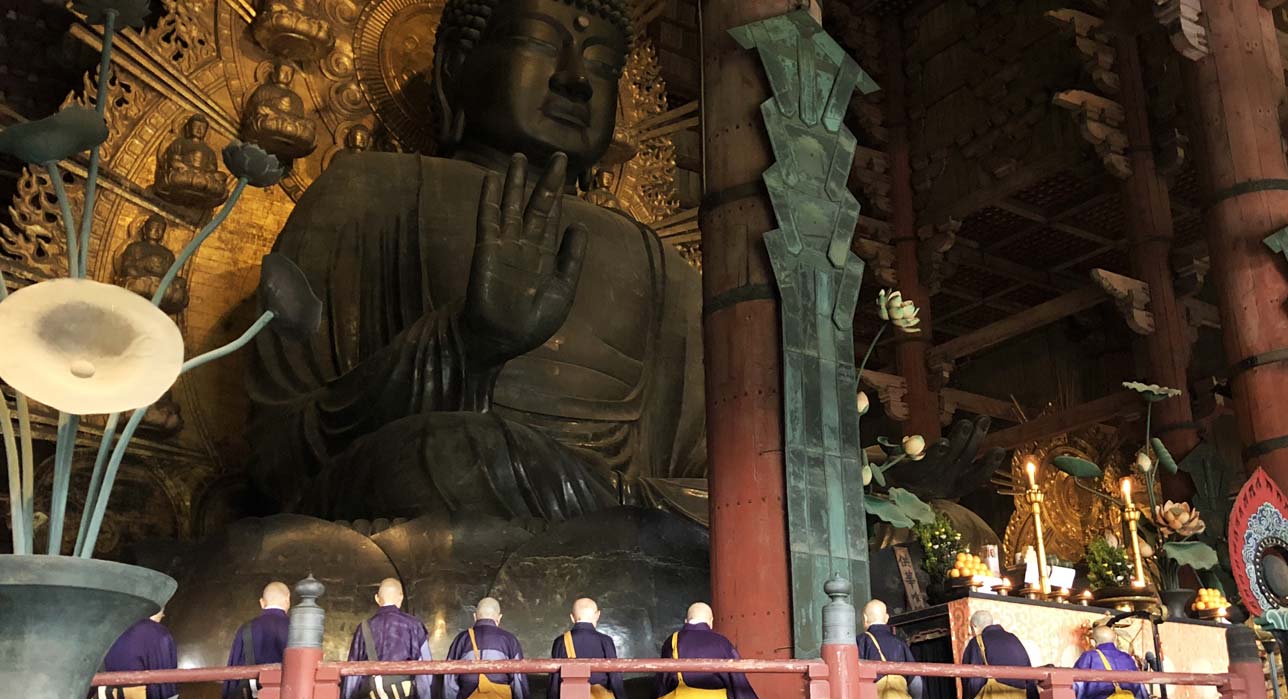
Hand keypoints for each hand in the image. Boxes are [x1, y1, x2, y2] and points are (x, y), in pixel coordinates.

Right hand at [462, 152, 587, 365]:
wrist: (500, 339)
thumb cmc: (531, 323)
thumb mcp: (562, 291)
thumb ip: (571, 259)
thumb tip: (580, 225)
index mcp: (546, 255)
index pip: (554, 218)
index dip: (561, 195)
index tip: (568, 172)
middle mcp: (526, 245)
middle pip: (537, 205)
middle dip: (546, 181)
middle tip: (558, 155)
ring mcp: (505, 245)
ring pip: (511, 206)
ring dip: (515, 182)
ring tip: (519, 156)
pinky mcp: (486, 249)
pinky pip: (488, 219)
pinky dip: (489, 198)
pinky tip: (491, 178)